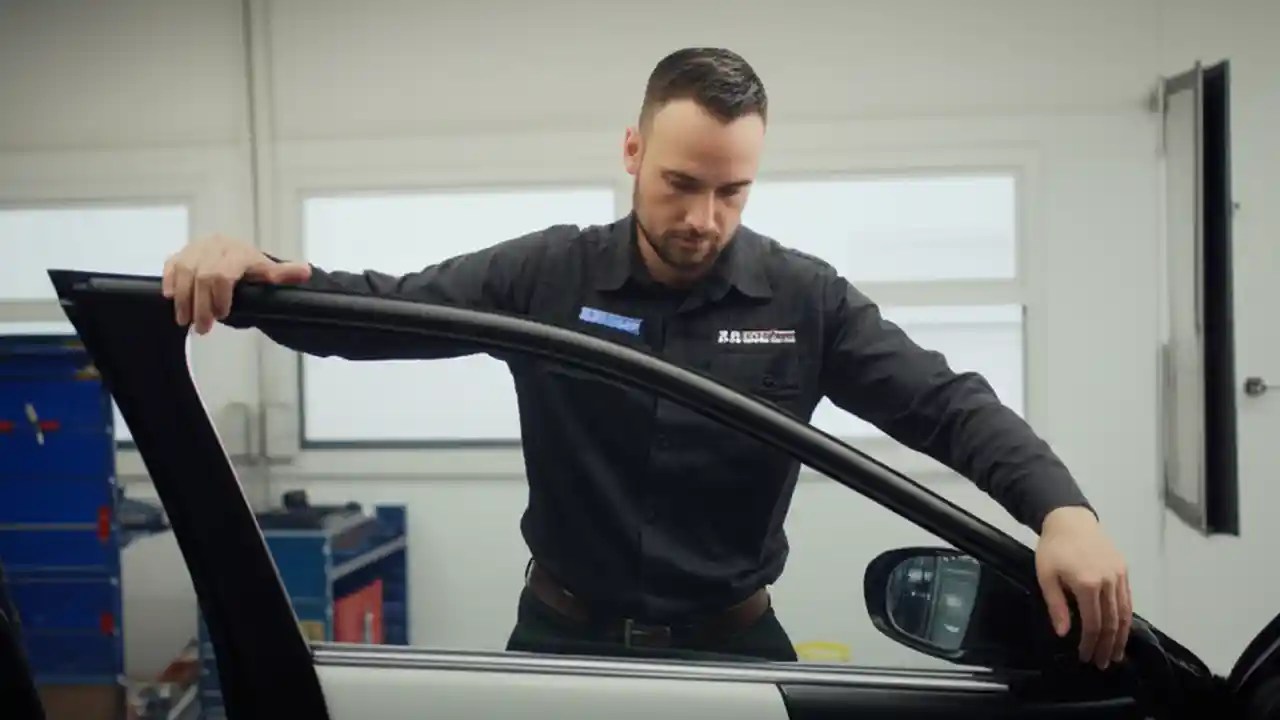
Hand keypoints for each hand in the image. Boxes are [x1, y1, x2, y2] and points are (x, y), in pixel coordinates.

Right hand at [162, 235, 311, 334]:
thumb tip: (305, 271)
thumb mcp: (267, 272)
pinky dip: (168, 281)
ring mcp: (195, 248)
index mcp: (237, 252)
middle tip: (202, 328)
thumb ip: (282, 275)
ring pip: (183, 271)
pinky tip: (169, 298)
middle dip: (200, 305)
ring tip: (185, 321)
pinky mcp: (181, 253)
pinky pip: (170, 264)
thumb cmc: (252, 268)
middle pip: (201, 276)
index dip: (219, 298)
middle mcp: (214, 246)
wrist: (237, 255)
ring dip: (182, 298)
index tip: (222, 316)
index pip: (222, 274)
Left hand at [1035, 506, 1131, 669]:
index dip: (1090, 643)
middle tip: (1103, 664)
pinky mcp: (1124, 570)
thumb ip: (1056, 605)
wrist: (1069, 519)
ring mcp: (1119, 575)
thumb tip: (1064, 633)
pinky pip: (1128, 599)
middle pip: (1112, 622)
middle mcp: (1109, 581)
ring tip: (1117, 654)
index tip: (1085, 657)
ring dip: (1121, 637)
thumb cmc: (1053, 548)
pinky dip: (1126, 618)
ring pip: (1124, 613)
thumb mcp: (1046, 576)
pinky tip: (1122, 630)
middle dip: (1108, 646)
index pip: (1093, 623)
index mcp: (1088, 584)